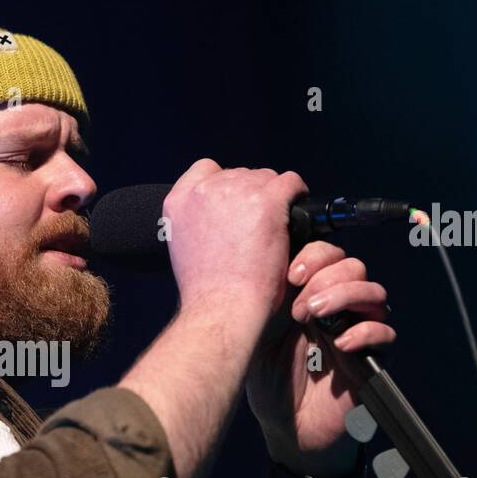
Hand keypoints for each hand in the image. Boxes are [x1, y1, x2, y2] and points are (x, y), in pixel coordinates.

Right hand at [163, 160, 308, 319]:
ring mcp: (236, 193)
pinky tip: (297, 208)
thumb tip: (219, 216)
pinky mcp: (266, 201)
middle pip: (240, 174)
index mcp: (178, 202)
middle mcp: (204, 191)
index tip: (234, 204)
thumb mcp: (183, 248)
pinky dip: (297, 192)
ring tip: (277, 224)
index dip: (224, 184)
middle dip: (251, 194)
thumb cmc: (207, 291)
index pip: (205, 170)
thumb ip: (196, 222)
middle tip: (259, 224)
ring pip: (266, 178)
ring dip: (274, 196)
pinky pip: (290, 182)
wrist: (222, 308)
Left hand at [245, 240, 395, 477]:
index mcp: (310, 295)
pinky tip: (340, 344)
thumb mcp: (257, 336)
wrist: (287, 430)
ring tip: (313, 318)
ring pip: (373, 293)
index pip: (328, 255)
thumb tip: (264, 263)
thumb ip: (265, 301)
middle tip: (298, 308)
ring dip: (344, 297)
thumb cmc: (270, 384)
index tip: (289, 275)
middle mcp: (338, 308)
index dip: (314, 256)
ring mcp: (357, 331)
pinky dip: (365, 333)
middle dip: (325, 278)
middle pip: (353, 266)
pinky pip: (385, 333)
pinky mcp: (373, 359)